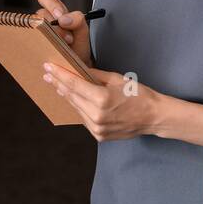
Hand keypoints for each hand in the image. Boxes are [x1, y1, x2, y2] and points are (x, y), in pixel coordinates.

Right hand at [35, 0, 93, 68]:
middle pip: (39, 14)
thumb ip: (78, 21)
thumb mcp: (82, 34)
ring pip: (33, 28)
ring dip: (49, 38)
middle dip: (54, 26)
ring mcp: (35, 33)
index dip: (50, 3)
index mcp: (56, 13)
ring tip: (62, 49)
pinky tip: (49, 54)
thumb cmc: (78, 49)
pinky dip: (36, 47)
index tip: (61, 17)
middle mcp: (43, 20)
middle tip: (67, 39)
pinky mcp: (29, 46)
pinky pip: (25, 42)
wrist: (74, 69)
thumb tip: (63, 19)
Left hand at [42, 62, 161, 141]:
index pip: (74, 84)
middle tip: (48, 75)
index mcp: (102, 99)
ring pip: (76, 109)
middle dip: (59, 84)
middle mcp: (96, 115)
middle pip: (71, 97)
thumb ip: (96, 75)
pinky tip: (76, 100)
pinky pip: (84, 119)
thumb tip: (79, 70)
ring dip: (67, 96)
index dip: (60, 75)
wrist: (153, 116)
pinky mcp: (98, 135)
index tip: (48, 68)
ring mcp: (97, 128)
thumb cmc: (139, 95)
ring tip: (58, 86)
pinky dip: (79, 108)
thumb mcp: (118, 79)